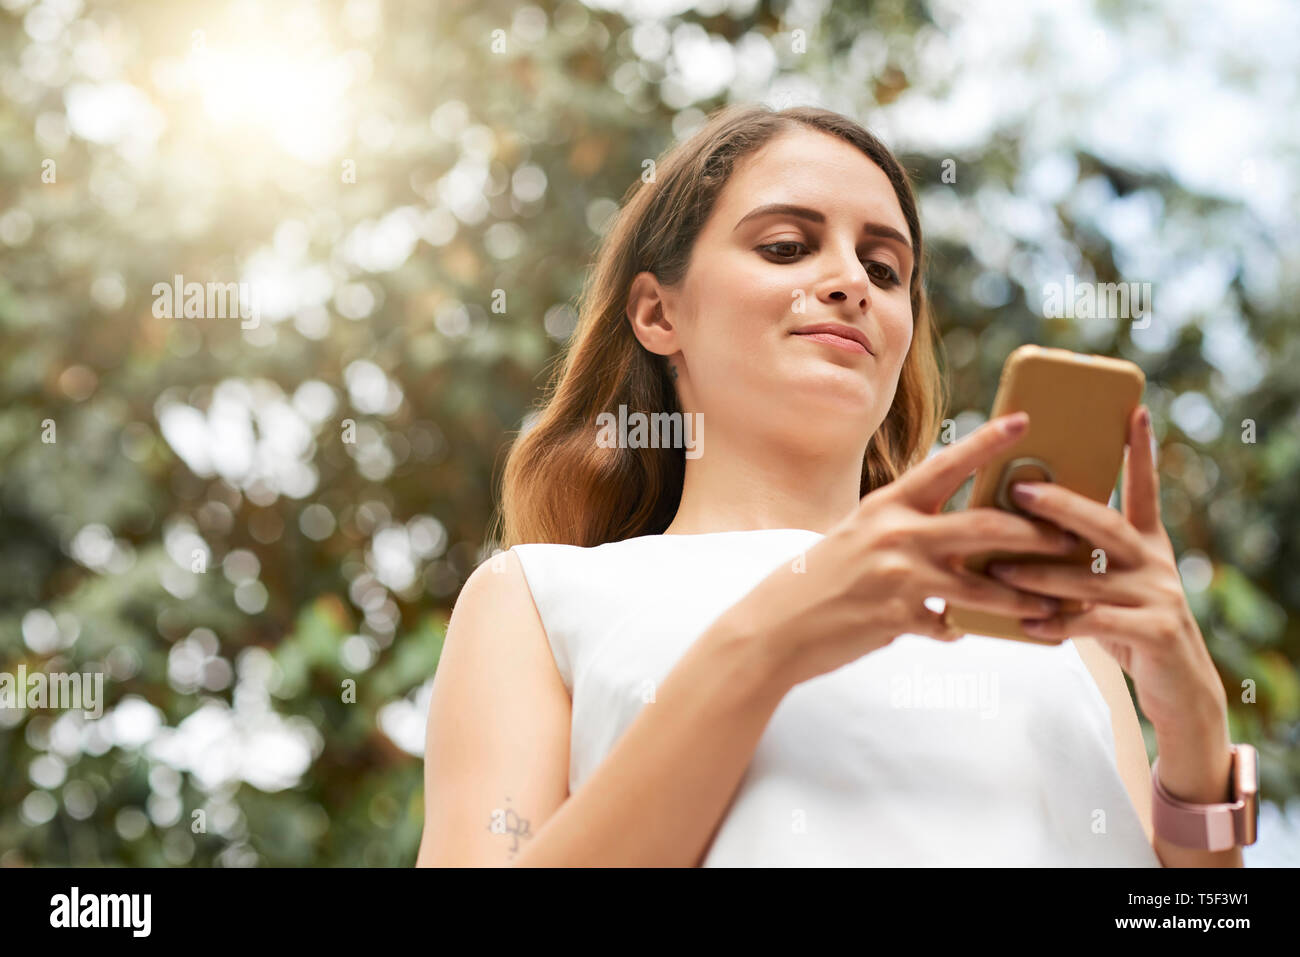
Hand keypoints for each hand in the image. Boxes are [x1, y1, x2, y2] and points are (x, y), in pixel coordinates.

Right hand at [730, 412, 1081, 689]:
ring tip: (1057, 603)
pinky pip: (951, 626)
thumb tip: (956, 538)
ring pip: (984, 587)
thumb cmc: (820, 578)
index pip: (946, 466)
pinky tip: (968, 635)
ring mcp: (900, 578)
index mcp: (887, 506)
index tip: (1026, 421)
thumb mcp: (859, 537)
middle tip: (1073, 535)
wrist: (776, 627)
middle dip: (1036, 532)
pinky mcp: (900, 620)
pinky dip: (963, 630)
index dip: (989, 443)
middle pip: (985, 526)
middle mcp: (896, 535)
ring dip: (1026, 597)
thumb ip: (906, 530)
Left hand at [984, 406, 1227, 735]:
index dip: (1140, 450)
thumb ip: (1079, 557)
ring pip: (1090, 577)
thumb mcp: (1111, 584)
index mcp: (1146, 543)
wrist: (1179, 687)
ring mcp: (1158, 596)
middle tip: (1019, 490)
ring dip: (1039, 573)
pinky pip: (1096, 623)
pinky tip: (1028, 623)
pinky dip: (1059, 622)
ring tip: (998, 569)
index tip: (1133, 410)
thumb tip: (1017, 526)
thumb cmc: (1127, 626)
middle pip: (1105, 523)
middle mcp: (1155, 562)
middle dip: (1060, 506)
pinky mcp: (1155, 631)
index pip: (1143, 488)